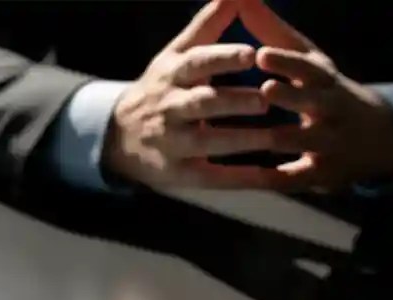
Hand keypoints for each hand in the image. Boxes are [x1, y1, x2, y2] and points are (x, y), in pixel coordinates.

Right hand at [104, 0, 286, 189]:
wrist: (119, 136)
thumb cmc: (161, 88)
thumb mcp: (175, 55)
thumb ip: (206, 26)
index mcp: (172, 75)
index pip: (197, 63)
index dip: (223, 58)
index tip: (252, 54)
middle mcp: (170, 108)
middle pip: (202, 104)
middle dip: (233, 102)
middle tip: (266, 98)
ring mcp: (173, 144)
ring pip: (208, 143)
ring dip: (241, 141)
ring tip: (273, 137)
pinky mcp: (182, 174)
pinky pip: (214, 178)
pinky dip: (241, 179)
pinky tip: (270, 178)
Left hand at [238, 0, 392, 191]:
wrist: (375, 138)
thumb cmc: (325, 91)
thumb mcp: (310, 61)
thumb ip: (275, 34)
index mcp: (325, 78)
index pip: (308, 67)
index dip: (287, 61)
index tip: (262, 55)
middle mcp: (332, 109)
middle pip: (311, 101)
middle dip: (290, 97)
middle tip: (264, 90)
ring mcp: (330, 142)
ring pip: (302, 141)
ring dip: (278, 138)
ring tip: (252, 137)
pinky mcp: (323, 174)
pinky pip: (297, 178)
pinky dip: (277, 178)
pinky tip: (253, 177)